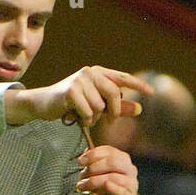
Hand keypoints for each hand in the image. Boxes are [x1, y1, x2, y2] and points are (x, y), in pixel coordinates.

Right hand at [4, 66, 153, 125]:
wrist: (44, 104)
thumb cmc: (72, 105)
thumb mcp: (97, 106)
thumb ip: (118, 107)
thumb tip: (140, 108)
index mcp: (99, 73)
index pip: (123, 77)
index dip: (138, 85)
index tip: (151, 93)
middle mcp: (91, 72)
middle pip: (114, 94)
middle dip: (114, 111)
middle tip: (111, 122)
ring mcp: (80, 80)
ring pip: (100, 106)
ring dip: (94, 118)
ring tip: (83, 116)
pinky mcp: (72, 91)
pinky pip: (89, 112)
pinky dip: (85, 120)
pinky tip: (75, 117)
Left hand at [75, 145, 139, 194]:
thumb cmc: (107, 188)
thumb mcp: (100, 173)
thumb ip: (94, 163)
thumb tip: (85, 154)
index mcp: (122, 159)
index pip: (108, 151)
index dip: (93, 154)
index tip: (80, 161)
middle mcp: (129, 169)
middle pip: (112, 162)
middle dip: (94, 167)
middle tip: (82, 175)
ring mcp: (130, 183)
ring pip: (113, 177)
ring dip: (95, 181)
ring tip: (83, 186)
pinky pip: (121, 191)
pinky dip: (112, 188)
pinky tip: (105, 185)